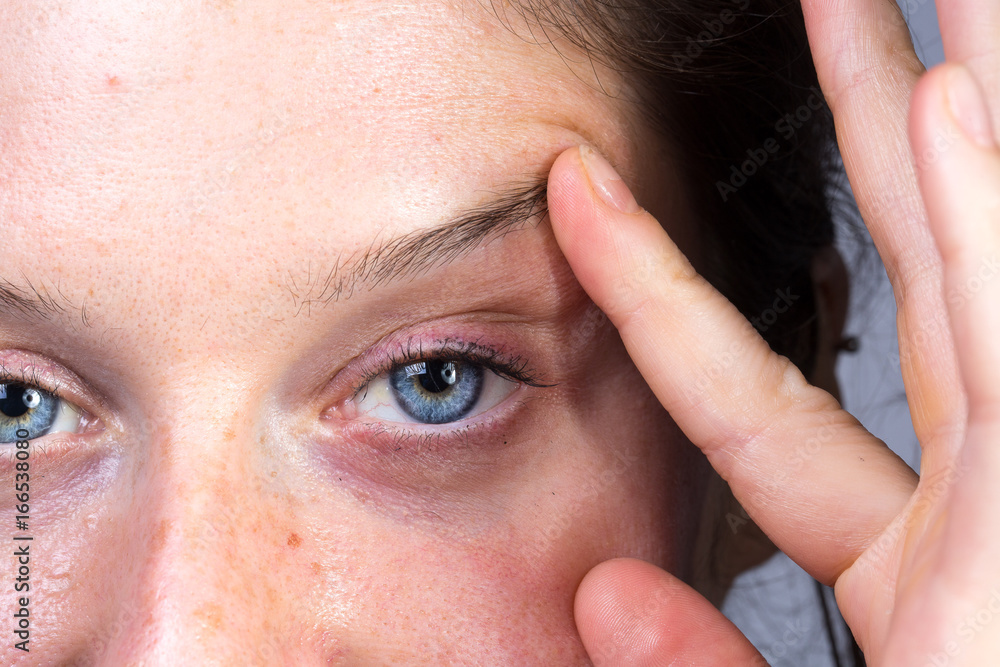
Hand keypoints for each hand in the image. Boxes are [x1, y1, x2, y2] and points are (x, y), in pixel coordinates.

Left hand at [546, 0, 999, 657]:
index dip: (650, 285)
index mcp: (909, 552)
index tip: (573, 193)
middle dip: (874, 120)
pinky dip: (990, 214)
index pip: (742, 384)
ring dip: (957, 105)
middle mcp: (990, 487)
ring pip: (983, 251)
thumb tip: (601, 593)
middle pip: (908, 264)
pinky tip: (955, 99)